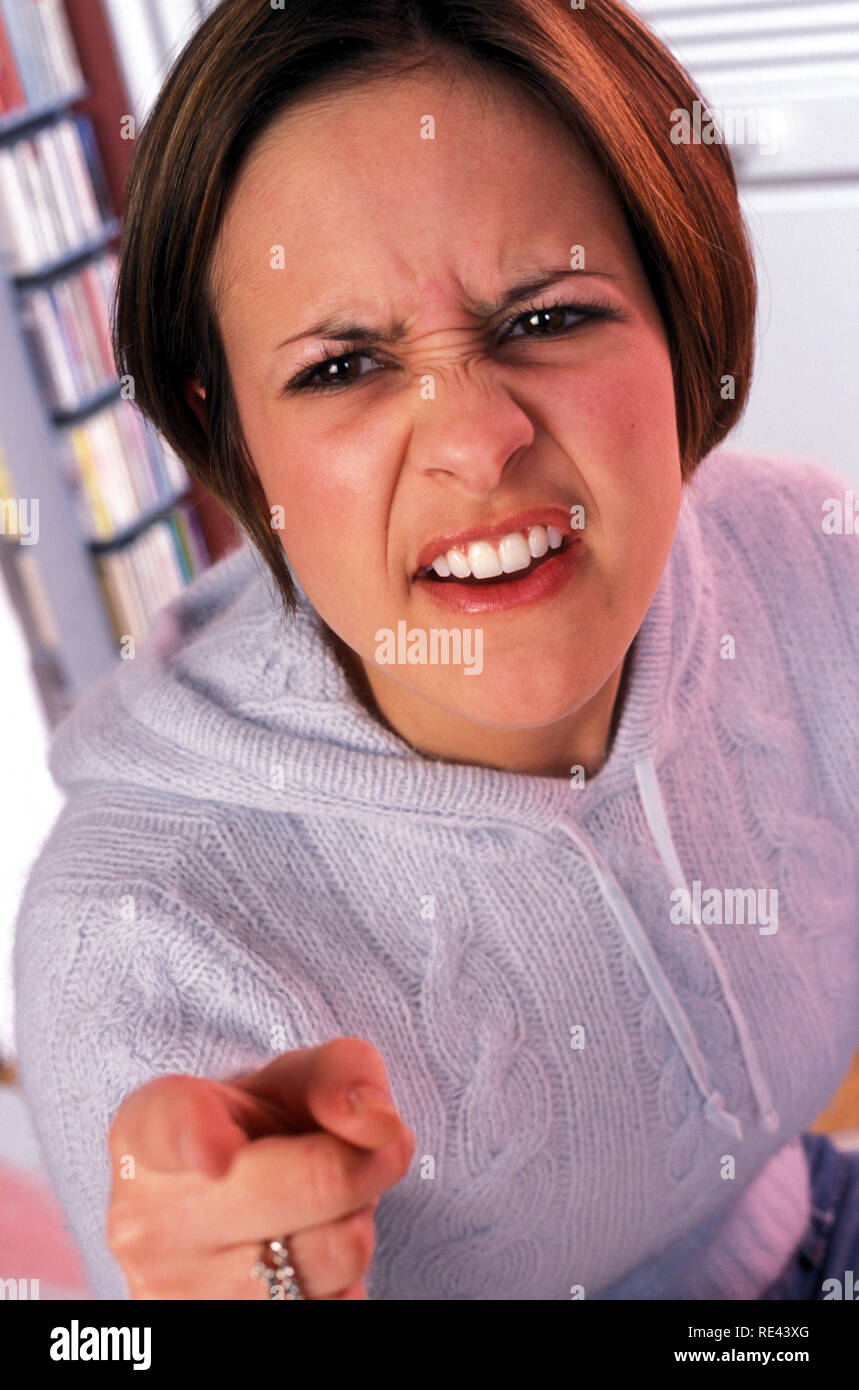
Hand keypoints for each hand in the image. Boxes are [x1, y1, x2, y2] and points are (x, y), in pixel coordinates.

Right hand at [106, 1036, 414, 1298]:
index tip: (217, 1154)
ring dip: (354, 1222)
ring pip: (336, 1254)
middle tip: (372, 1148)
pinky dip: (343, 1279)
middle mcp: (149, 1219)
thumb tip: (379, 1123)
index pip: (172, 1129)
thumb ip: (340, 1074)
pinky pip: (335, 1307)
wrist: (221, 1202)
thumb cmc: (255, 1131)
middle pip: (313, 1184)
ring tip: (319, 1207)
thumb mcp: (292, 1080)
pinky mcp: (222, 1337)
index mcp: (149, 1128)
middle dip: (367, 1162)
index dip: (198, 1138)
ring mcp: (179, 1294)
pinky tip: (307, 1254)